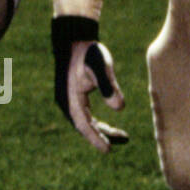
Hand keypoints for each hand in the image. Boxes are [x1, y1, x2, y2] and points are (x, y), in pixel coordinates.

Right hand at [53, 18, 128, 151]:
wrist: (73, 39)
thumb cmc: (88, 52)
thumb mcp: (101, 66)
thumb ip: (109, 86)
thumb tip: (119, 107)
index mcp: (71, 97)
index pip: (84, 125)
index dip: (96, 139)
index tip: (108, 150)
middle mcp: (66, 102)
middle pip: (84, 126)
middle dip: (102, 136)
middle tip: (123, 140)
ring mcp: (67, 99)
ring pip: (84, 122)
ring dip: (101, 131)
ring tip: (122, 135)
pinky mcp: (72, 95)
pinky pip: (84, 115)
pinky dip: (96, 123)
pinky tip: (109, 125)